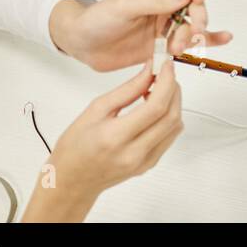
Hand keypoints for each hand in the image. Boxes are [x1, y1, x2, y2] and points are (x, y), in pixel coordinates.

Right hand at [21, 63, 182, 221]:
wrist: (71, 181)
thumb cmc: (75, 147)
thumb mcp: (95, 110)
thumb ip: (127, 90)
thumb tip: (150, 71)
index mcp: (115, 137)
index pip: (155, 107)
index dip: (167, 82)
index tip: (166, 66)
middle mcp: (133, 153)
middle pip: (171, 116)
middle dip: (173, 89)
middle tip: (165, 74)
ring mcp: (144, 162)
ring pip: (175, 126)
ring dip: (173, 103)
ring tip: (158, 90)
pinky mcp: (150, 164)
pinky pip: (170, 136)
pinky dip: (169, 117)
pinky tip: (155, 109)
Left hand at [49, 0, 231, 72]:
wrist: (82, 44)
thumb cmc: (97, 18)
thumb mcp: (125, 5)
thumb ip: (157, 1)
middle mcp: (166, 4)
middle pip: (198, 4)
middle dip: (198, 17)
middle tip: (190, 29)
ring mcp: (166, 25)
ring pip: (194, 26)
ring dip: (192, 36)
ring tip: (178, 47)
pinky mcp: (164, 44)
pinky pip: (190, 41)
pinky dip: (209, 40)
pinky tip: (222, 39)